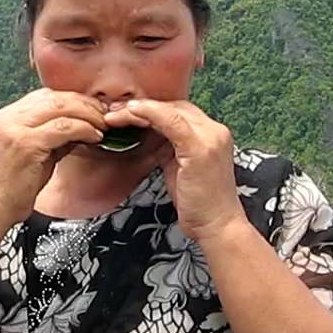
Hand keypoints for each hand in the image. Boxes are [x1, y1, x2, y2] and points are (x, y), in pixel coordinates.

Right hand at [0, 88, 106, 224]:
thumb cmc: (12, 186)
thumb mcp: (33, 152)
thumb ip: (54, 135)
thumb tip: (82, 126)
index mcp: (7, 116)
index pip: (45, 95)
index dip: (73, 98)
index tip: (93, 106)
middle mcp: (8, 117)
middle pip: (54, 97)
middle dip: (84, 103)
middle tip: (104, 113)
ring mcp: (15, 129)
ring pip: (60, 107)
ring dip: (88, 114)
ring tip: (102, 125)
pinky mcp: (26, 144)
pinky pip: (63, 128)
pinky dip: (84, 129)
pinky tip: (94, 137)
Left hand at [104, 99, 247, 241]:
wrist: (218, 227)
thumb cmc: (199, 204)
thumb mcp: (180, 168)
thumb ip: (168, 148)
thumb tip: (147, 135)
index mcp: (212, 135)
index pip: (179, 111)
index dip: (151, 109)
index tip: (125, 112)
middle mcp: (215, 131)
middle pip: (174, 106)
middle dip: (142, 106)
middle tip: (114, 110)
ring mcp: (210, 137)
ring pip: (170, 109)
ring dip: (139, 109)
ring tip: (114, 114)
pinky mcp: (200, 147)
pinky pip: (171, 120)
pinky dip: (148, 113)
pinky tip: (130, 113)